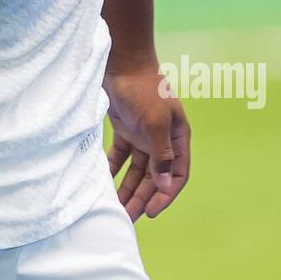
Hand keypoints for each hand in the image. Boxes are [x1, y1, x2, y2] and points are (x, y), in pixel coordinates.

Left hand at [104, 64, 189, 220]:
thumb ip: (161, 154)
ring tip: (115, 208)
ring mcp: (143, 135)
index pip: (177, 174)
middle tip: (127, 218)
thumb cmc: (143, 88)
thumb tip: (166, 184)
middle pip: (155, 177)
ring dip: (127, 189)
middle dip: (142, 198)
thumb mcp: (155, 122)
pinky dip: (112, 170)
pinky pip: (119, 157)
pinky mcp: (125, 130)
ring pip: (136, 171)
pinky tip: (102, 184)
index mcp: (178, 137)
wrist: (121, 61)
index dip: (165, 195)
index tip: (150, 213)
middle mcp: (162, 139)